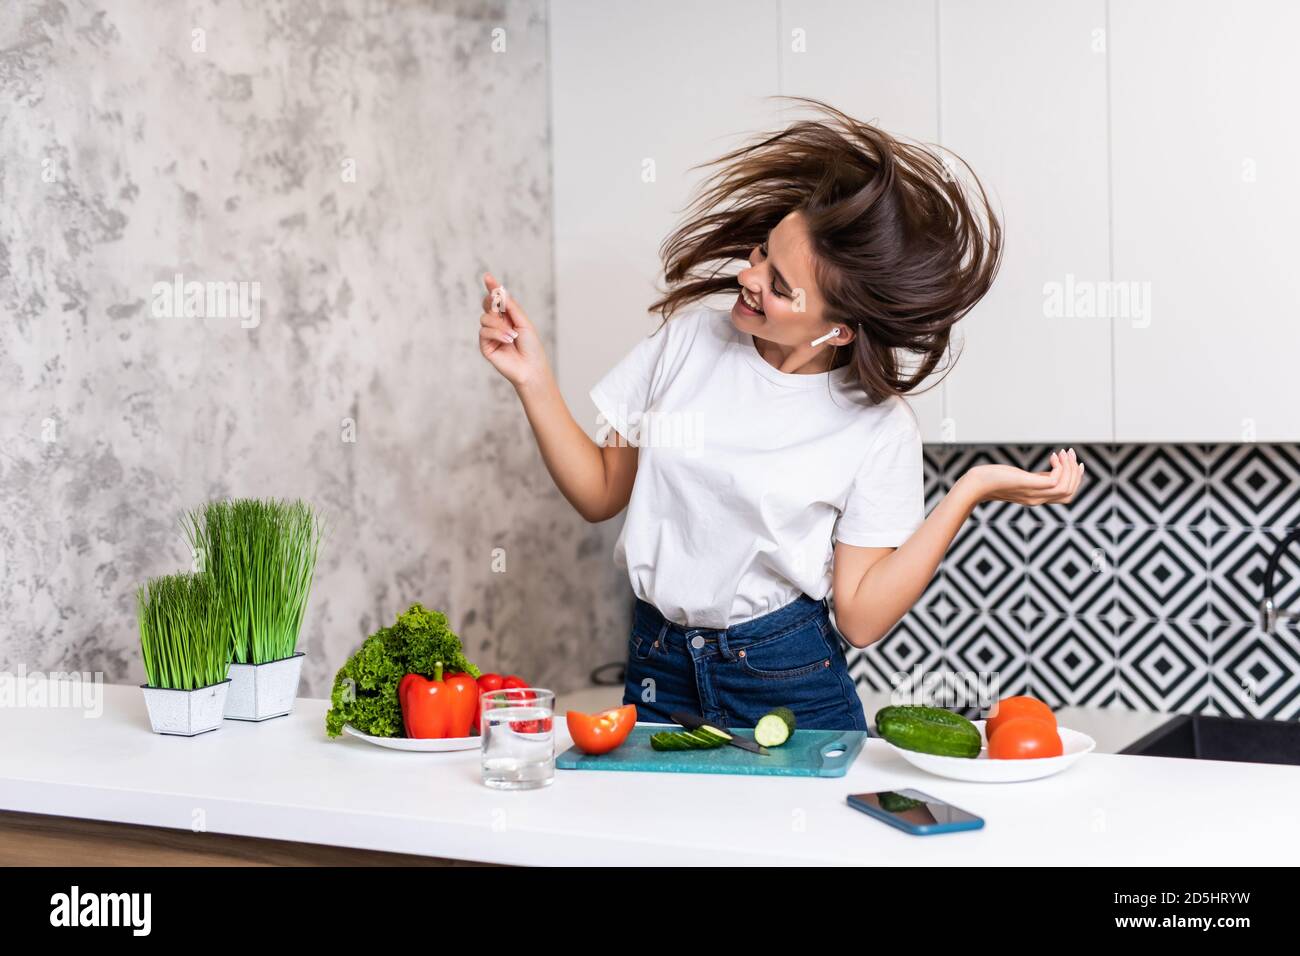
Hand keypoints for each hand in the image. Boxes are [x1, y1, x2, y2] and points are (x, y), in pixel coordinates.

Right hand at [478, 272, 550, 389]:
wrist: (531, 367)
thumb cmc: (531, 346)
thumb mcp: (523, 322)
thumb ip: (510, 306)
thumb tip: (499, 290)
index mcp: (508, 317)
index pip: (496, 300)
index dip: (492, 288)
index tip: (487, 277)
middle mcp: (497, 325)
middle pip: (487, 305)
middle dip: (493, 304)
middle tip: (500, 308)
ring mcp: (490, 335)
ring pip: (484, 318)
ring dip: (499, 325)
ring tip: (512, 335)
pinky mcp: (485, 346)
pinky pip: (484, 331)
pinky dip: (497, 334)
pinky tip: (508, 341)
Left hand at [962, 447, 1084, 506]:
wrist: (975, 485)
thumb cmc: (993, 479)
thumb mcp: (1021, 478)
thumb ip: (1036, 478)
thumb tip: (1051, 471)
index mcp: (1037, 498)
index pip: (1066, 496)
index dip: (1076, 480)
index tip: (1076, 463)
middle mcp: (1037, 499)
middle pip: (1069, 493)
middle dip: (1075, 472)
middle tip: (1070, 453)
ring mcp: (1033, 494)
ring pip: (1065, 487)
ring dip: (1070, 467)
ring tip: (1063, 453)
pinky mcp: (1028, 485)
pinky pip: (1055, 481)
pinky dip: (1059, 467)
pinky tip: (1052, 457)